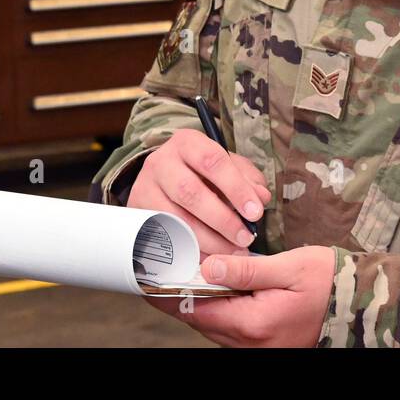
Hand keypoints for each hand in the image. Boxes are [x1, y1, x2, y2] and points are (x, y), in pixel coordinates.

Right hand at [127, 128, 270, 257]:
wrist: (163, 176)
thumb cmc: (202, 171)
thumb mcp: (227, 165)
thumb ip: (247, 179)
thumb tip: (260, 198)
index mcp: (187, 143)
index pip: (212, 162)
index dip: (236, 188)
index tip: (255, 212)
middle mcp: (161, 162)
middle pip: (190, 192)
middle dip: (222, 219)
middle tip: (245, 238)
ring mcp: (145, 187)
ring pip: (176, 219)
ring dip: (209, 240)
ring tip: (232, 251)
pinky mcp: (138, 212)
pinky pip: (165, 237)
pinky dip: (191, 251)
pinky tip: (211, 257)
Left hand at [159, 245, 334, 347]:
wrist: (361, 304)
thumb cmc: (329, 282)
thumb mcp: (289, 268)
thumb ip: (246, 270)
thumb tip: (208, 268)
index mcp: (252, 324)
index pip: (195, 310)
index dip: (168, 293)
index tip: (147, 277)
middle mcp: (250, 343)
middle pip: (199, 320)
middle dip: (178, 296)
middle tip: (159, 269)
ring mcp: (256, 347)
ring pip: (212, 325)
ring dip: (197, 302)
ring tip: (181, 274)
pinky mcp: (264, 344)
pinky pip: (229, 328)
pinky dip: (217, 309)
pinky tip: (215, 288)